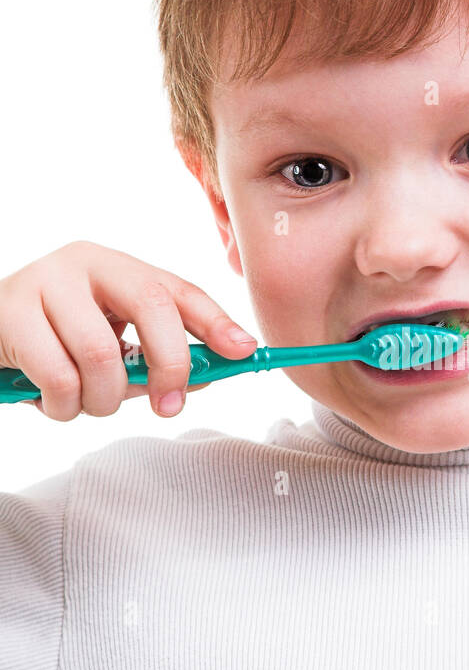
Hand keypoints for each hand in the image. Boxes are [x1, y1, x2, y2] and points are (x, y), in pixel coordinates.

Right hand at [0, 240, 256, 420]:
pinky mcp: (9, 313)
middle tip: (168, 406)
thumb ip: (152, 360)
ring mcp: (44, 282)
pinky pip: (58, 377)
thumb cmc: (50, 347)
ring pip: (102, 355)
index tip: (244, 352)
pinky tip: (51, 400)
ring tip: (83, 402)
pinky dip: (63, 406)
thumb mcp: (107, 347)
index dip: (215, 321)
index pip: (177, 289)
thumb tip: (209, 375)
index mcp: (115, 268)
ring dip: (102, 399)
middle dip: (171, 365)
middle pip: (152, 306)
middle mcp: (82, 263)